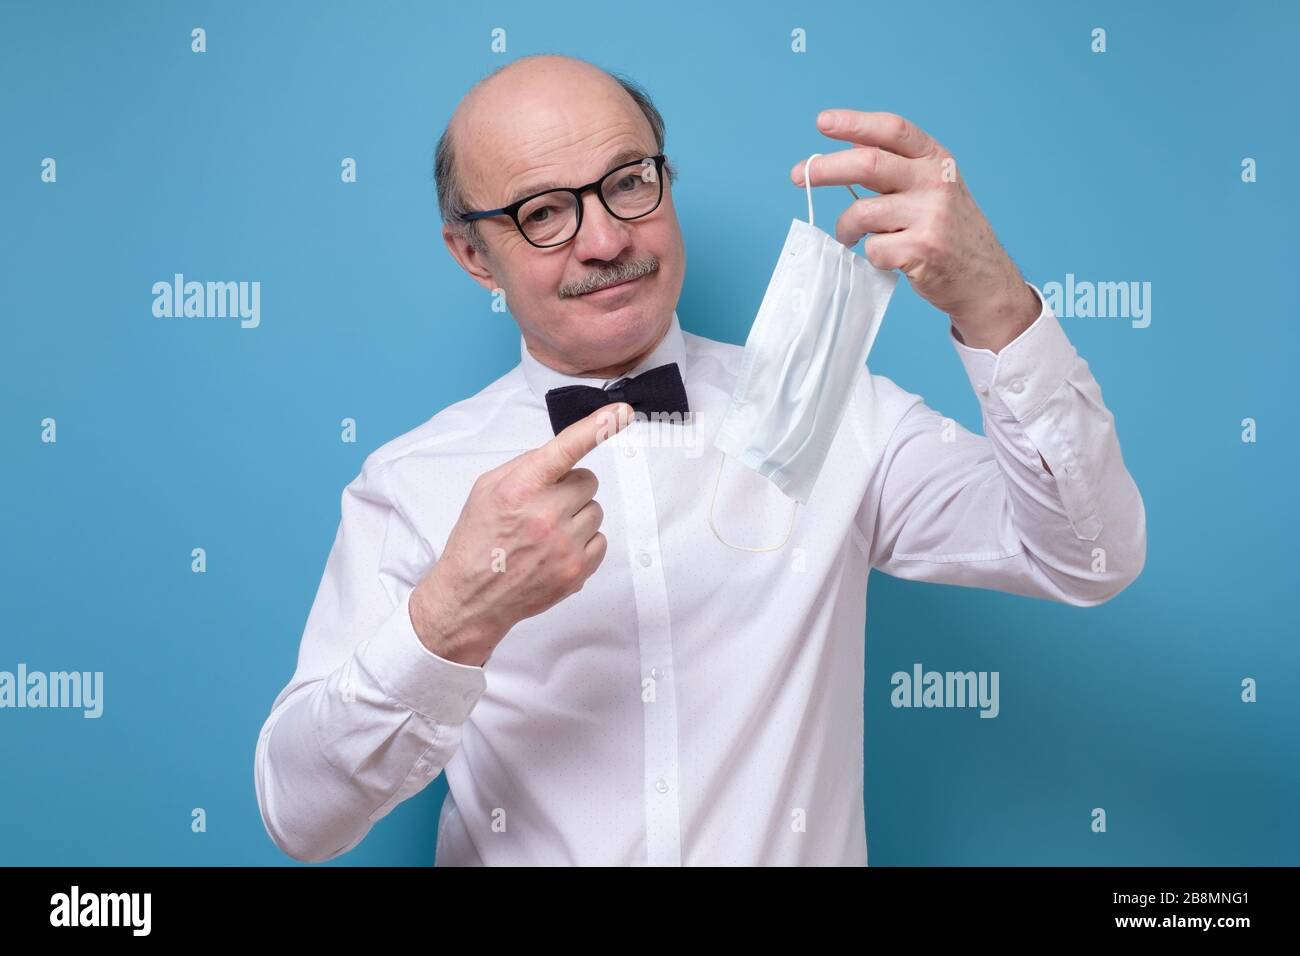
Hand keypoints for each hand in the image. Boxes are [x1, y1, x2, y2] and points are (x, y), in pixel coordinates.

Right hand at [409, 402, 634, 665]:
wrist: (471, 597)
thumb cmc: (478, 539)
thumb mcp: (486, 489)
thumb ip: (525, 466)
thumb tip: (564, 453)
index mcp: (519, 488)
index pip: (565, 449)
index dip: (596, 427)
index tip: (622, 412)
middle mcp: (544, 515)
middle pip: (587, 481)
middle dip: (569, 489)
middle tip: (543, 507)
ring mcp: (564, 546)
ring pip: (596, 510)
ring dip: (577, 516)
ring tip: (546, 532)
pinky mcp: (577, 571)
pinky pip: (601, 540)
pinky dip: (583, 542)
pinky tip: (556, 551)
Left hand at [792, 110, 1039, 351]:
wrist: (984, 279)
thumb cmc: (948, 232)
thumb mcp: (933, 187)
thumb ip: (897, 167)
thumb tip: (846, 147)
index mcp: (936, 159)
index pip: (892, 130)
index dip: (854, 123)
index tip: (823, 122)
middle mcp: (935, 182)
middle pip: (867, 163)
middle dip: (826, 168)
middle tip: (799, 175)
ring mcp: (931, 216)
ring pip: (861, 212)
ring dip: (844, 227)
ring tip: (848, 235)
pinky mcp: (922, 249)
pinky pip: (873, 249)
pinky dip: (870, 255)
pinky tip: (886, 258)